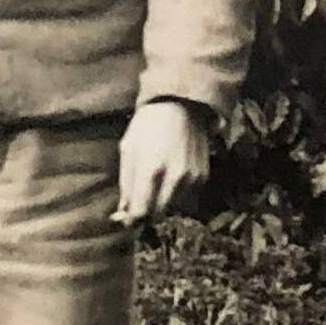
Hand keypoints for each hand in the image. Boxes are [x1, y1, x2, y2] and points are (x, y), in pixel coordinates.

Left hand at [114, 99, 213, 224]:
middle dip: (145, 214)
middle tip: (138, 205)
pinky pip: (187, 200)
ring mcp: (191, 178)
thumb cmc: (148, 125)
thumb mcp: (128, 150)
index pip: (141, 212)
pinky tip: (169, 180)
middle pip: (158, 215)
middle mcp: (174, 178)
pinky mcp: (202, 177)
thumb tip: (123, 214)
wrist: (182, 105)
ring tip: (155, 187)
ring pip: (173, 210)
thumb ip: (126, 185)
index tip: (125, 219)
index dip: (131, 220)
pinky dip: (176, 197)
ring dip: (161, 206)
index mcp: (150, 169)